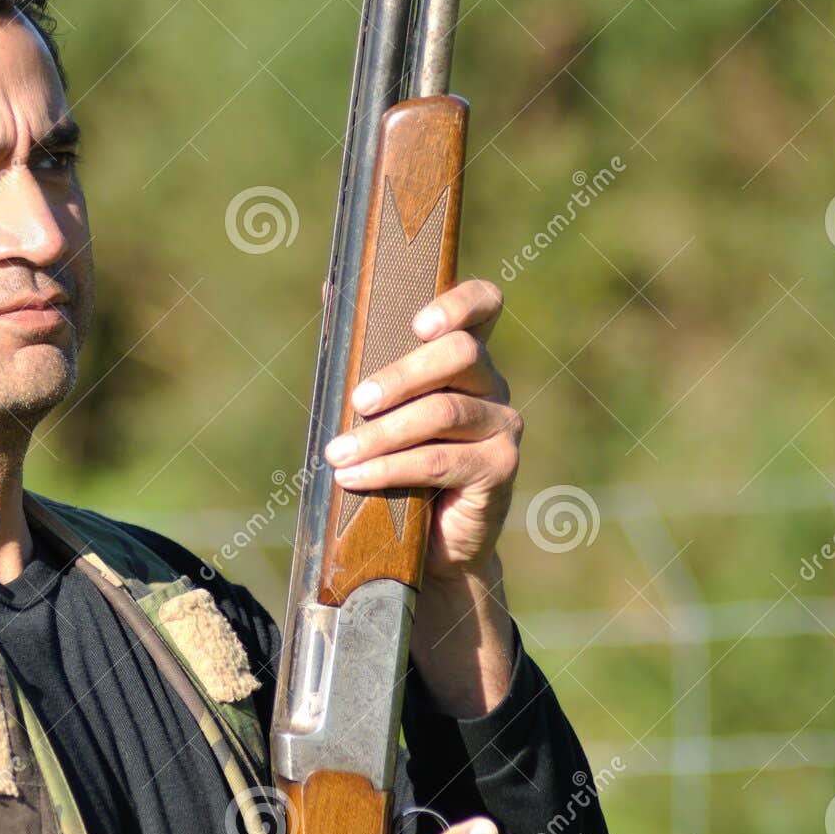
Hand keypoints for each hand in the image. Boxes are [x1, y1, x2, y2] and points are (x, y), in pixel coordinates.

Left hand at [321, 279, 519, 714]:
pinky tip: (354, 479)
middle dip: (401, 375)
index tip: (419, 323)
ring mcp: (503, 426)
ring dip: (381, 434)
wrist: (428, 545)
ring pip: (443, 411)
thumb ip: (363, 351)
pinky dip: (389, 469)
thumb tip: (332, 288)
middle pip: (461, 353)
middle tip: (356, 400)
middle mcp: (493, 385)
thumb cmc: (397, 464)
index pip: (484, 306)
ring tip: (336, 454)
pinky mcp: (499, 469)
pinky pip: (439, 461)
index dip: (459, 303)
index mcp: (465, 359)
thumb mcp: (379, 408)